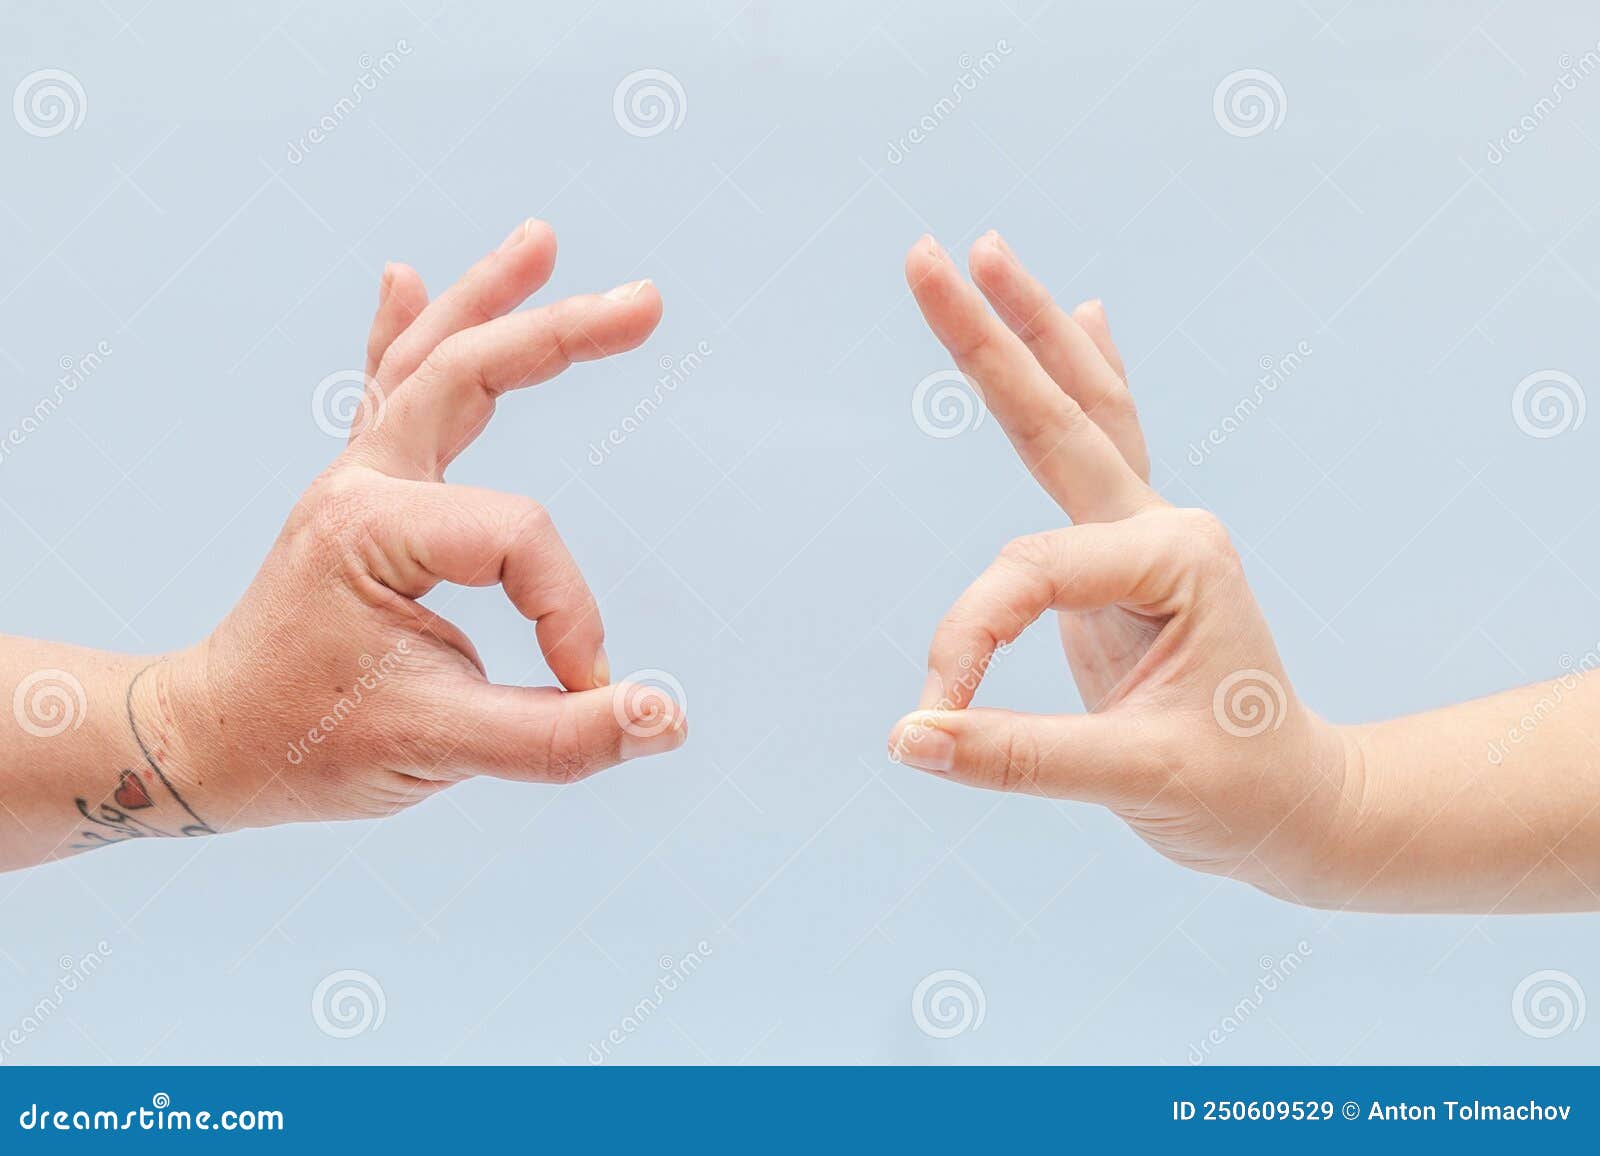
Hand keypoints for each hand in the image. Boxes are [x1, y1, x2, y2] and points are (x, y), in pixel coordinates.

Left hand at [155, 220, 686, 833]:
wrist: (209, 746)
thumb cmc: (308, 747)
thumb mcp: (439, 750)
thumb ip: (560, 738)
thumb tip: (669, 719)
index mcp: (374, 528)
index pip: (518, 539)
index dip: (570, 615)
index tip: (585, 689)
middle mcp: (361, 483)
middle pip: (468, 372)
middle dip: (561, 333)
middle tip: (648, 303)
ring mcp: (355, 478)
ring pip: (425, 360)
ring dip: (487, 299)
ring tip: (541, 240)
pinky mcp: (359, 493)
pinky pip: (383, 392)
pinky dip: (401, 333)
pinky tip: (406, 275)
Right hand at [887, 232, 1353, 905]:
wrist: (1299, 807)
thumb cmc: (1237, 796)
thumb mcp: (1137, 782)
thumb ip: (1016, 758)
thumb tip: (907, 738)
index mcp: (1176, 561)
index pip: (1025, 577)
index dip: (964, 643)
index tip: (931, 720)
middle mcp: (1165, 526)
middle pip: (1060, 415)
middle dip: (989, 337)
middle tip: (927, 252)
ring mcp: (1149, 531)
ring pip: (1083, 411)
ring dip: (1032, 333)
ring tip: (991, 252)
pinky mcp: (1128, 554)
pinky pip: (1104, 442)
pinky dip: (1089, 374)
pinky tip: (1091, 312)